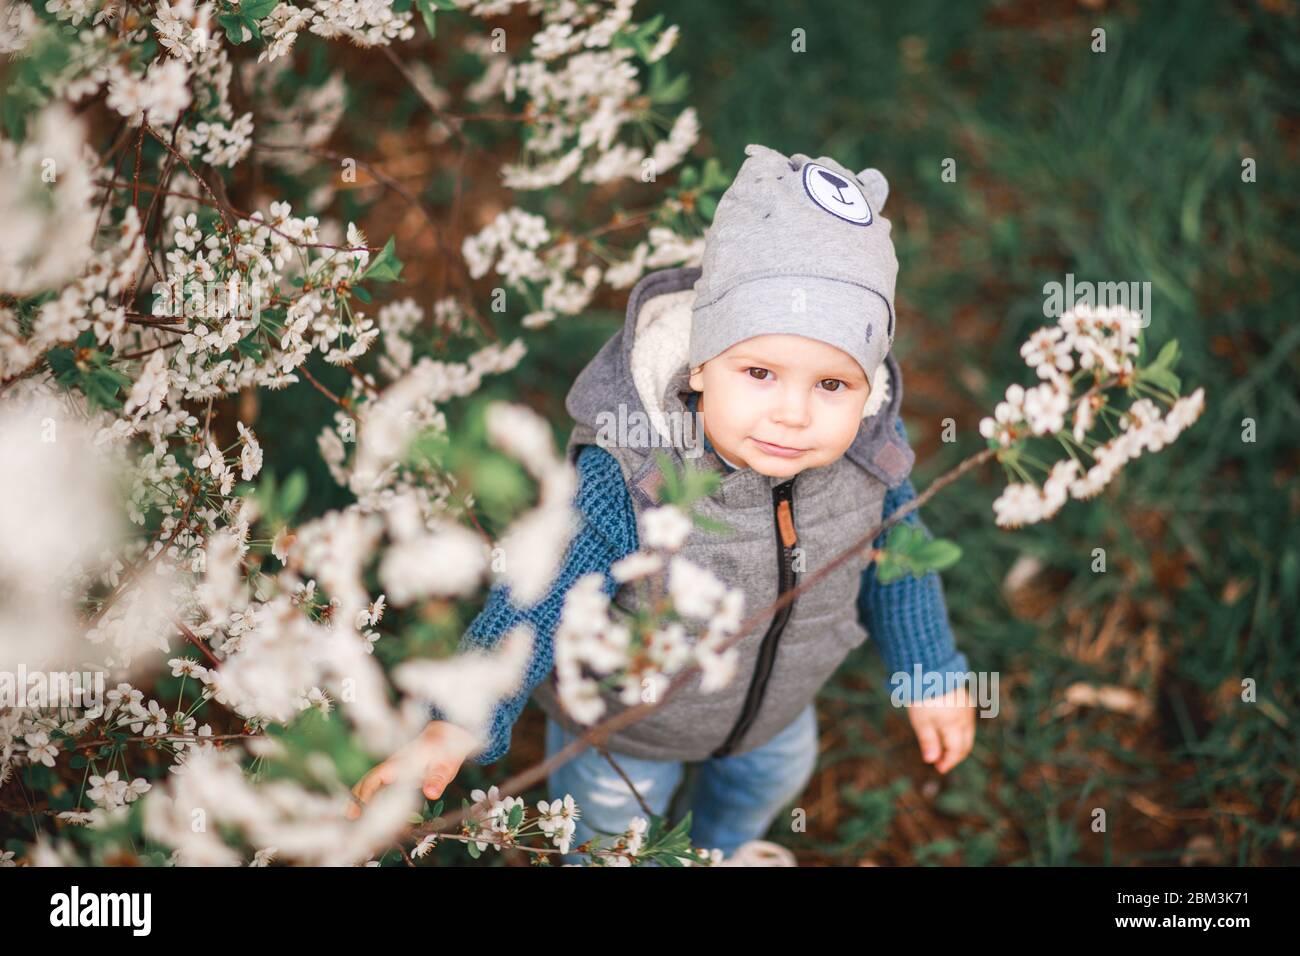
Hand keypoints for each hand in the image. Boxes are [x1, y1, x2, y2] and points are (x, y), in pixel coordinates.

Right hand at [346, 720, 479, 819]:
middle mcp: (394, 764)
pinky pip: (379, 783)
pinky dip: (370, 795)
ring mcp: (394, 768)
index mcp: (402, 762)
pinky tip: (366, 808)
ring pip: (372, 781)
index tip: (359, 807)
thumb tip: (431, 793)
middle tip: (348, 816)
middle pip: (369, 779)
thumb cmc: (446, 748)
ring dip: (360, 795)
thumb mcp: (446, 764)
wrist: (446, 733)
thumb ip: (438, 778)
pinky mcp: (398, 772)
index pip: (378, 776)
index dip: (367, 791)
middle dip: (357, 796)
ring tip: (350, 815)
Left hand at [905, 686, 974, 773]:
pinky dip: (960, 731)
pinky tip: (949, 730)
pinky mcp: (966, 700)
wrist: (931, 669)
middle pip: (966, 745)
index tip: (938, 768)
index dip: (948, 762)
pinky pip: (967, 722)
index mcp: (955, 726)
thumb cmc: (923, 697)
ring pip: (968, 733)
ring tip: (944, 748)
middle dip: (955, 756)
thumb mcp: (921, 721)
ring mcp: (967, 709)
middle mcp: (965, 719)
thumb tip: (931, 761)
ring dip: (958, 744)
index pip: (956, 751)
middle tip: (942, 762)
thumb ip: (928, 741)